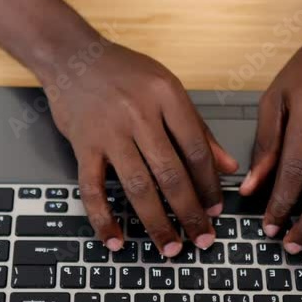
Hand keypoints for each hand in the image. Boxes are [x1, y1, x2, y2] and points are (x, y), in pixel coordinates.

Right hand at [49, 43, 238, 255]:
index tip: (217, 210)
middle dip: (190, 212)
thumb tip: (228, 166)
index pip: (196, 149)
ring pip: (138, 186)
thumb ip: (198, 127)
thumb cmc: (124, 71)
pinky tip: (116, 239)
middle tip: (202, 239)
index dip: (210, 185)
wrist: (72, 55)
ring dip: (156, 222)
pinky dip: (104, 218)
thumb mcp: (168, 87)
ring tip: (170, 247)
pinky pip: (92, 189)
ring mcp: (109, 131)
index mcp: (166, 96)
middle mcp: (139, 113)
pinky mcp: (82, 145)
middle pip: (171, 173)